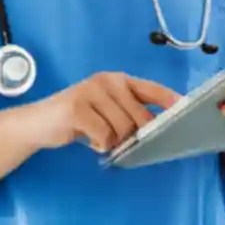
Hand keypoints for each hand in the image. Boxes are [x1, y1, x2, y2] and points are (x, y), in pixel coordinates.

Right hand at [22, 72, 181, 152]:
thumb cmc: (78, 119)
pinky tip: (87, 139)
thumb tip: (157, 129)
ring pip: (122, 128)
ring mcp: (91, 92)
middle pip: (139, 117)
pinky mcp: (77, 108)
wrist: (38, 123)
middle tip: (115, 140)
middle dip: (132, 135)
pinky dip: (98, 144)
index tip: (186, 110)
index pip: (151, 88)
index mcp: (118, 80)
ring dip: (112, 141)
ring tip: (97, 136)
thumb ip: (129, 113)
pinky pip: (103, 136)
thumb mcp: (107, 111)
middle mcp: (107, 80)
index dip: (170, 100)